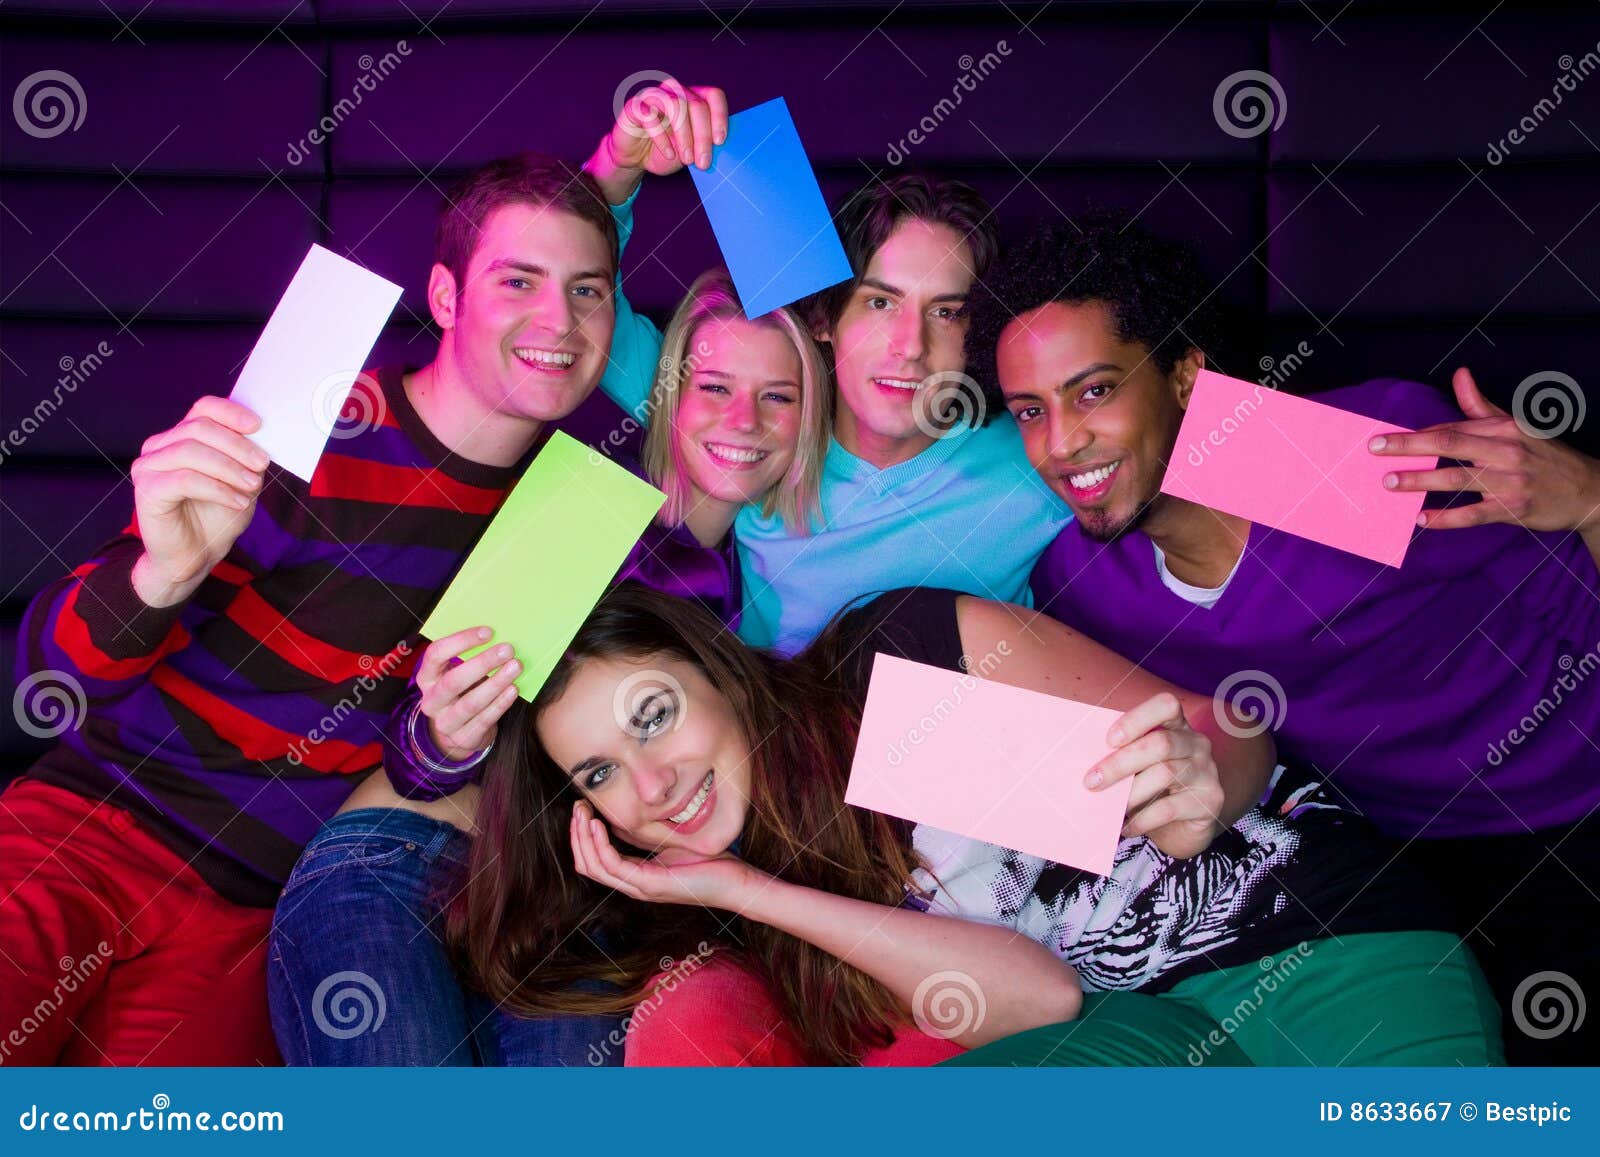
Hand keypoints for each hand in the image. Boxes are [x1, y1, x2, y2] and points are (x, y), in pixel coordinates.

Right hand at [130, 397, 267, 606]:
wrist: (196, 556)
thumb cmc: (217, 517)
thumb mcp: (242, 482)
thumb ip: (247, 459)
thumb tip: (262, 440)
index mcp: (183, 437)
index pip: (204, 409)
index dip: (231, 412)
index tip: (258, 425)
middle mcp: (161, 446)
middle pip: (199, 428)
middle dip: (236, 445)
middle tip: (262, 464)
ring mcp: (149, 467)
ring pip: (191, 451)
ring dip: (229, 468)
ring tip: (252, 486)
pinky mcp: (147, 490)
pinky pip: (185, 480)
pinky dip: (217, 489)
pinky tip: (238, 501)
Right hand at [415, 626, 520, 759]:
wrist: (460, 731)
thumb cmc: (463, 691)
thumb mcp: (458, 672)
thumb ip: (469, 656)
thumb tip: (498, 632)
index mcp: (426, 678)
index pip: (435, 654)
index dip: (461, 641)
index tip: (488, 632)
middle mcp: (431, 701)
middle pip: (453, 681)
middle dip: (482, 663)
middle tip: (507, 649)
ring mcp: (445, 722)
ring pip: (470, 703)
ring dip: (495, 683)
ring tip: (516, 667)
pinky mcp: (462, 738)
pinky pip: (484, 720)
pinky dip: (500, 703)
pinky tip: (514, 689)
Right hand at [569, 800, 758, 909]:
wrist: (734, 882)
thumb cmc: (709, 862)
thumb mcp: (669, 843)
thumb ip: (646, 837)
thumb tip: (624, 817)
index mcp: (636, 876)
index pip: (594, 861)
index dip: (582, 836)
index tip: (581, 807)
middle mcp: (633, 885)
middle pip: (587, 865)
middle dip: (576, 834)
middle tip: (575, 806)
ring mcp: (640, 888)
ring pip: (594, 867)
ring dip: (582, 838)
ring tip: (581, 812)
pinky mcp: (651, 885)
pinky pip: (614, 866)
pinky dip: (600, 845)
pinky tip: (597, 825)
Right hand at [586, 76, 727, 201]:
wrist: (636, 158)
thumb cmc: (667, 151)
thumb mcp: (692, 151)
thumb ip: (706, 145)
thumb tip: (722, 149)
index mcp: (693, 98)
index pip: (713, 96)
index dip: (720, 117)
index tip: (720, 142)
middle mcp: (675, 92)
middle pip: (697, 104)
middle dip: (703, 136)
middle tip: (703, 162)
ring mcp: (654, 96)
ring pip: (676, 106)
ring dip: (685, 137)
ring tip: (686, 160)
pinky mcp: (635, 107)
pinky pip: (650, 116)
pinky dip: (662, 138)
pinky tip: (668, 153)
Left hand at [1085, 692, 1225, 858]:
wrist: (1185, 825)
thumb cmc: (1153, 787)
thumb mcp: (1140, 765)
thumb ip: (1123, 756)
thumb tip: (1087, 767)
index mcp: (1177, 726)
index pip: (1167, 705)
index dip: (1137, 719)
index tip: (1108, 740)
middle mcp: (1196, 744)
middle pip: (1160, 744)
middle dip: (1120, 763)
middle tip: (1091, 781)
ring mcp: (1206, 771)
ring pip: (1165, 774)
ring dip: (1130, 793)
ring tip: (1110, 807)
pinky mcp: (1211, 801)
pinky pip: (1170, 808)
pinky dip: (1142, 819)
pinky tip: (1126, 826)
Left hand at [1369, 367, 1599, 534]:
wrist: (1589, 491)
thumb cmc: (1545, 457)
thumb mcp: (1517, 426)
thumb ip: (1481, 405)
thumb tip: (1460, 374)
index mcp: (1503, 429)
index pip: (1452, 428)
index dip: (1418, 433)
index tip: (1384, 437)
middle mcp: (1505, 451)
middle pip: (1448, 444)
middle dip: (1409, 446)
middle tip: (1375, 448)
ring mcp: (1509, 481)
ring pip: (1455, 479)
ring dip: (1419, 480)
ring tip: (1389, 482)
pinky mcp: (1513, 509)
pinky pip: (1473, 514)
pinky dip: (1446, 518)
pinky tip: (1421, 519)